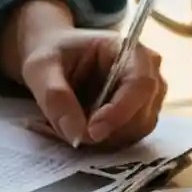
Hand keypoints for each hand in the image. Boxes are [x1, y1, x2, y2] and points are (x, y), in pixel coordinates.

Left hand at [0, 0, 167, 148]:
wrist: (56, 60)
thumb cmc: (53, 55)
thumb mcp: (42, 68)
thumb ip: (56, 96)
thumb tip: (76, 134)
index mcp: (130, 50)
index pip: (140, 85)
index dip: (120, 112)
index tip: (92, 131)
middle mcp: (149, 74)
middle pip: (141, 115)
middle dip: (106, 130)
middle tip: (69, 131)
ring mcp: (148, 98)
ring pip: (135, 132)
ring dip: (102, 138)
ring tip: (70, 125)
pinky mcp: (139, 117)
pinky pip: (127, 139)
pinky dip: (102, 141)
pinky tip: (80, 128)